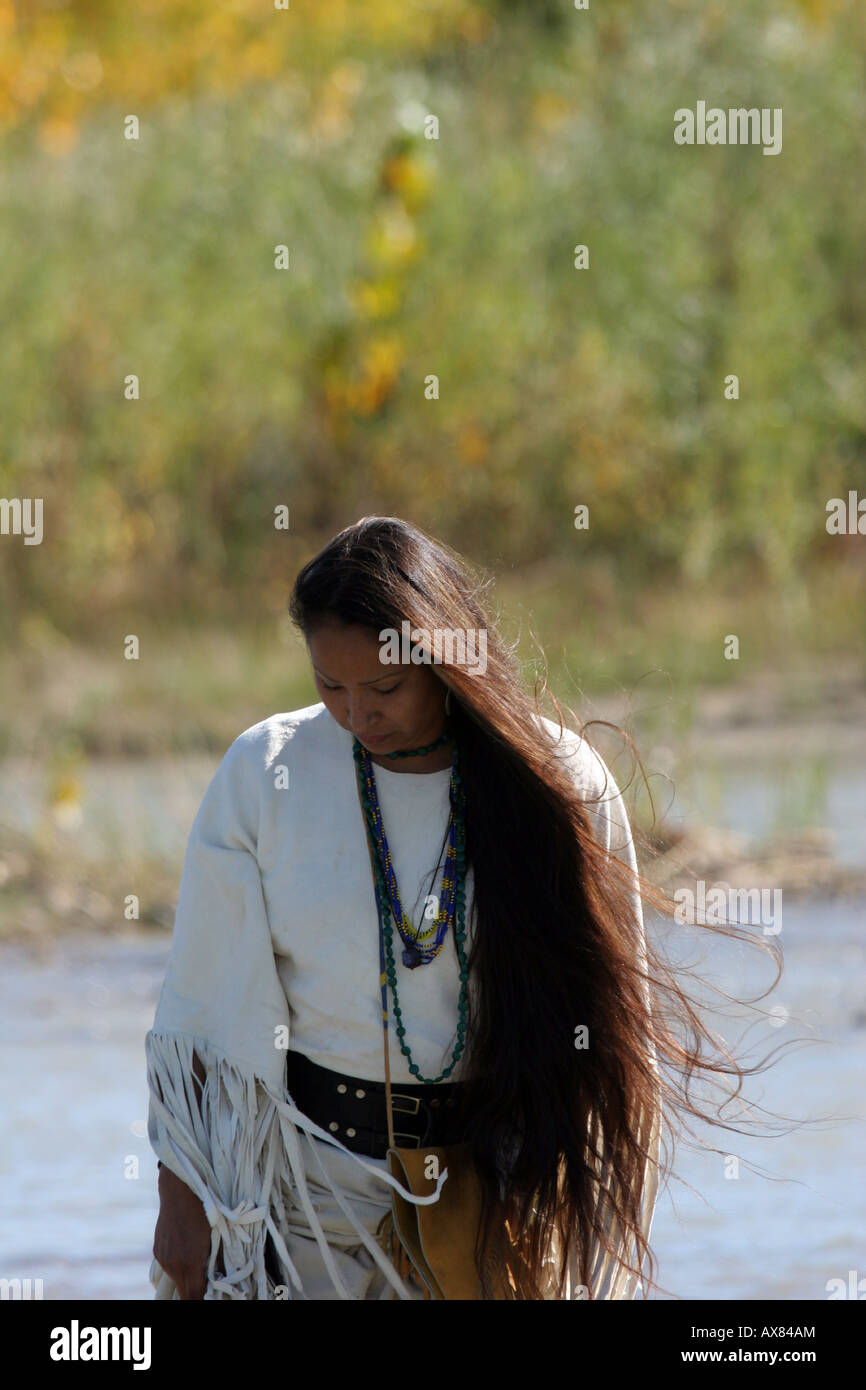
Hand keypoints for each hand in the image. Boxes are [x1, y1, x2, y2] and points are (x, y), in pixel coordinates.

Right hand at [153, 1163, 211, 1299]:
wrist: (180, 1188)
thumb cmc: (206, 1208)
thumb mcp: (217, 1236)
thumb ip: (217, 1263)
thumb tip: (222, 1280)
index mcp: (190, 1262)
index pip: (194, 1298)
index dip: (203, 1300)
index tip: (212, 1297)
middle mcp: (173, 1264)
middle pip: (184, 1293)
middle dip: (195, 1293)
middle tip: (208, 1288)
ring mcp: (163, 1258)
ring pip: (176, 1281)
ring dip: (187, 1281)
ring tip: (200, 1271)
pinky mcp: (157, 1251)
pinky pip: (169, 1269)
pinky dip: (179, 1269)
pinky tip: (187, 1257)